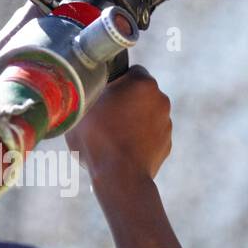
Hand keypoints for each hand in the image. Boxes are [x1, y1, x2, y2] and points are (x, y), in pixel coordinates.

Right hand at [66, 65, 172, 184]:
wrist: (120, 177)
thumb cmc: (98, 139)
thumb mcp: (82, 107)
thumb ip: (88, 93)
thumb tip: (81, 89)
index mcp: (142, 83)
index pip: (131, 71)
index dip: (115, 81)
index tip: (102, 94)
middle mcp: (160, 98)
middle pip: (140, 93)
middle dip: (126, 100)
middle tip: (105, 116)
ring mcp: (166, 122)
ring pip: (146, 114)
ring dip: (133, 120)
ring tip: (112, 136)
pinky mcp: (167, 143)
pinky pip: (150, 135)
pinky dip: (139, 139)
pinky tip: (122, 150)